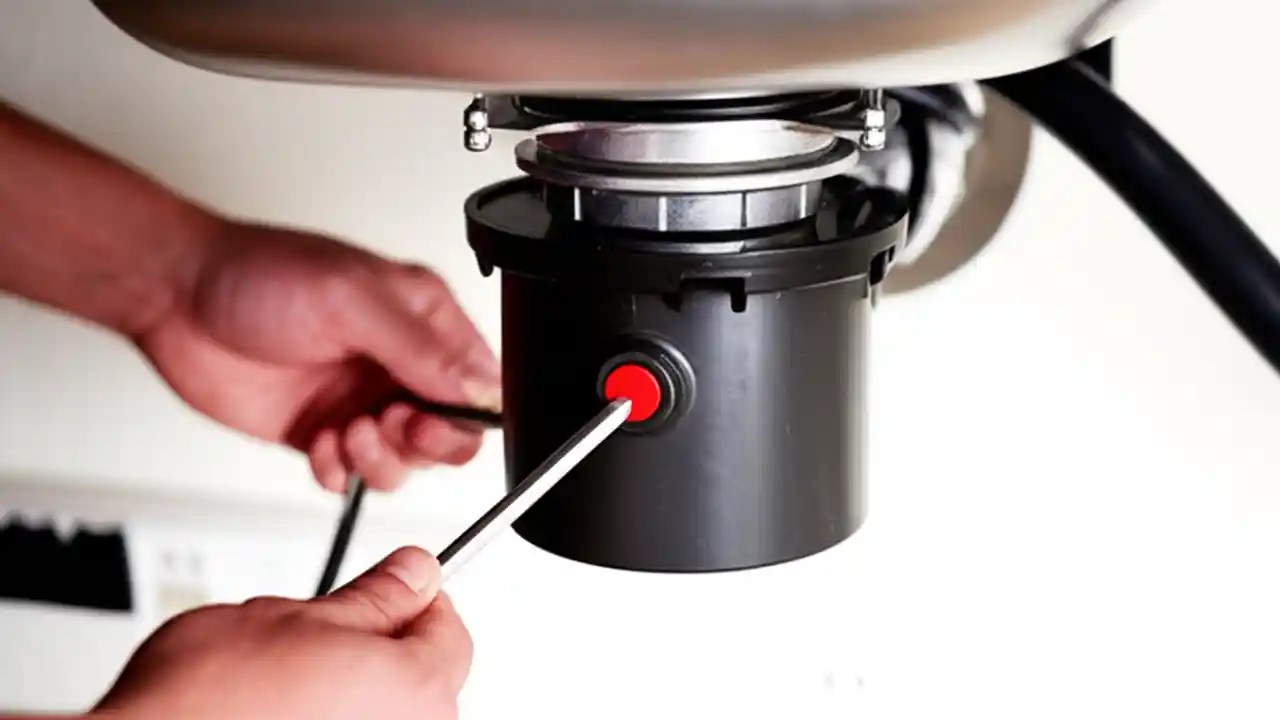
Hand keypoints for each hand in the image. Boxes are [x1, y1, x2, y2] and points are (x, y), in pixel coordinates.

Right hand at [93, 547, 471, 719]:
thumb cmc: (206, 701)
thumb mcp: (297, 616)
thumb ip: (373, 597)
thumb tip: (415, 572)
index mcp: (415, 689)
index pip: (450, 631)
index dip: (418, 598)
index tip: (393, 586)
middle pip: (426, 678)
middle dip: (384, 646)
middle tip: (327, 629)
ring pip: (387, 711)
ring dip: (355, 689)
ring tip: (292, 678)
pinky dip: (331, 718)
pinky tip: (286, 713)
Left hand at [137, 221, 500, 491]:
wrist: (176, 297)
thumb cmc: (259, 273)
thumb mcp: (351, 299)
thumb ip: (419, 348)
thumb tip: (476, 387)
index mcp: (423, 318)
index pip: (478, 382)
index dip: (466, 414)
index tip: (430, 418)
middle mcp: (397, 363)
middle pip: (448, 432)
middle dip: (424, 441)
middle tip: (388, 425)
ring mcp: (360, 400)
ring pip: (404, 461)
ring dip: (379, 459)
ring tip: (347, 432)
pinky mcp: (321, 432)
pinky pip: (350, 475)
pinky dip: (337, 472)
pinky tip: (318, 445)